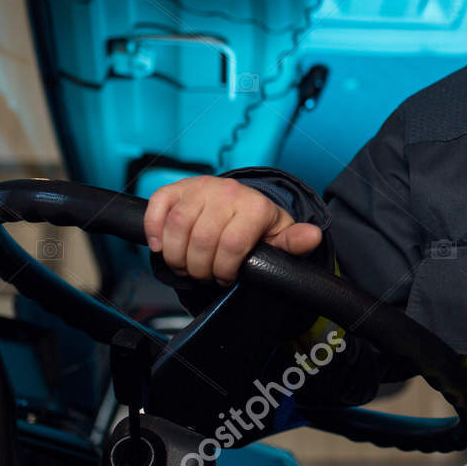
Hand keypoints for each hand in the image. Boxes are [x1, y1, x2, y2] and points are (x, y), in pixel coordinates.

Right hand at [143, 175, 323, 283]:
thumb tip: (312, 237)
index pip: (231, 245)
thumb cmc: (259, 226)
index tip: (226, 278)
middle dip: (199, 268)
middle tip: (205, 275)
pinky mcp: (177, 187)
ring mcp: (200, 187)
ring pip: (176, 227)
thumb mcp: (280, 237)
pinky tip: (160, 247)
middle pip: (201, 240)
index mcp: (255, 206)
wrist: (241, 202)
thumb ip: (293, 242)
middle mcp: (227, 192)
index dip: (224, 270)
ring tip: (186, 265)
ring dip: (176, 255)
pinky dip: (154, 230)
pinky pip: (158, 206)